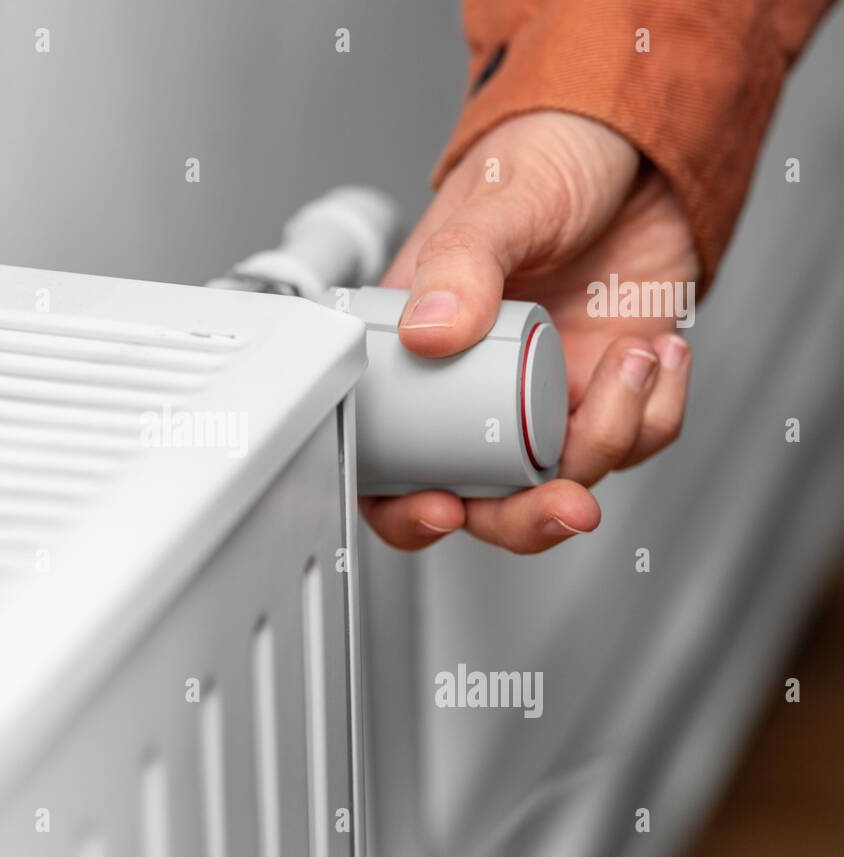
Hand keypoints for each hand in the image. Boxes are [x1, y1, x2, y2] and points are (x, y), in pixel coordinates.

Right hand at [364, 111, 699, 553]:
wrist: (641, 144)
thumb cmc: (546, 159)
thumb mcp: (495, 203)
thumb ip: (460, 264)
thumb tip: (431, 331)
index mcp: (421, 354)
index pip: (392, 460)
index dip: (405, 505)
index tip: (439, 507)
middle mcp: (480, 388)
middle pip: (481, 499)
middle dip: (522, 518)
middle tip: (559, 504)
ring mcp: (547, 394)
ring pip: (565, 477)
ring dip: (609, 436)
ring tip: (631, 360)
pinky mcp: (610, 389)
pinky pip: (637, 438)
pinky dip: (657, 410)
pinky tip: (657, 349)